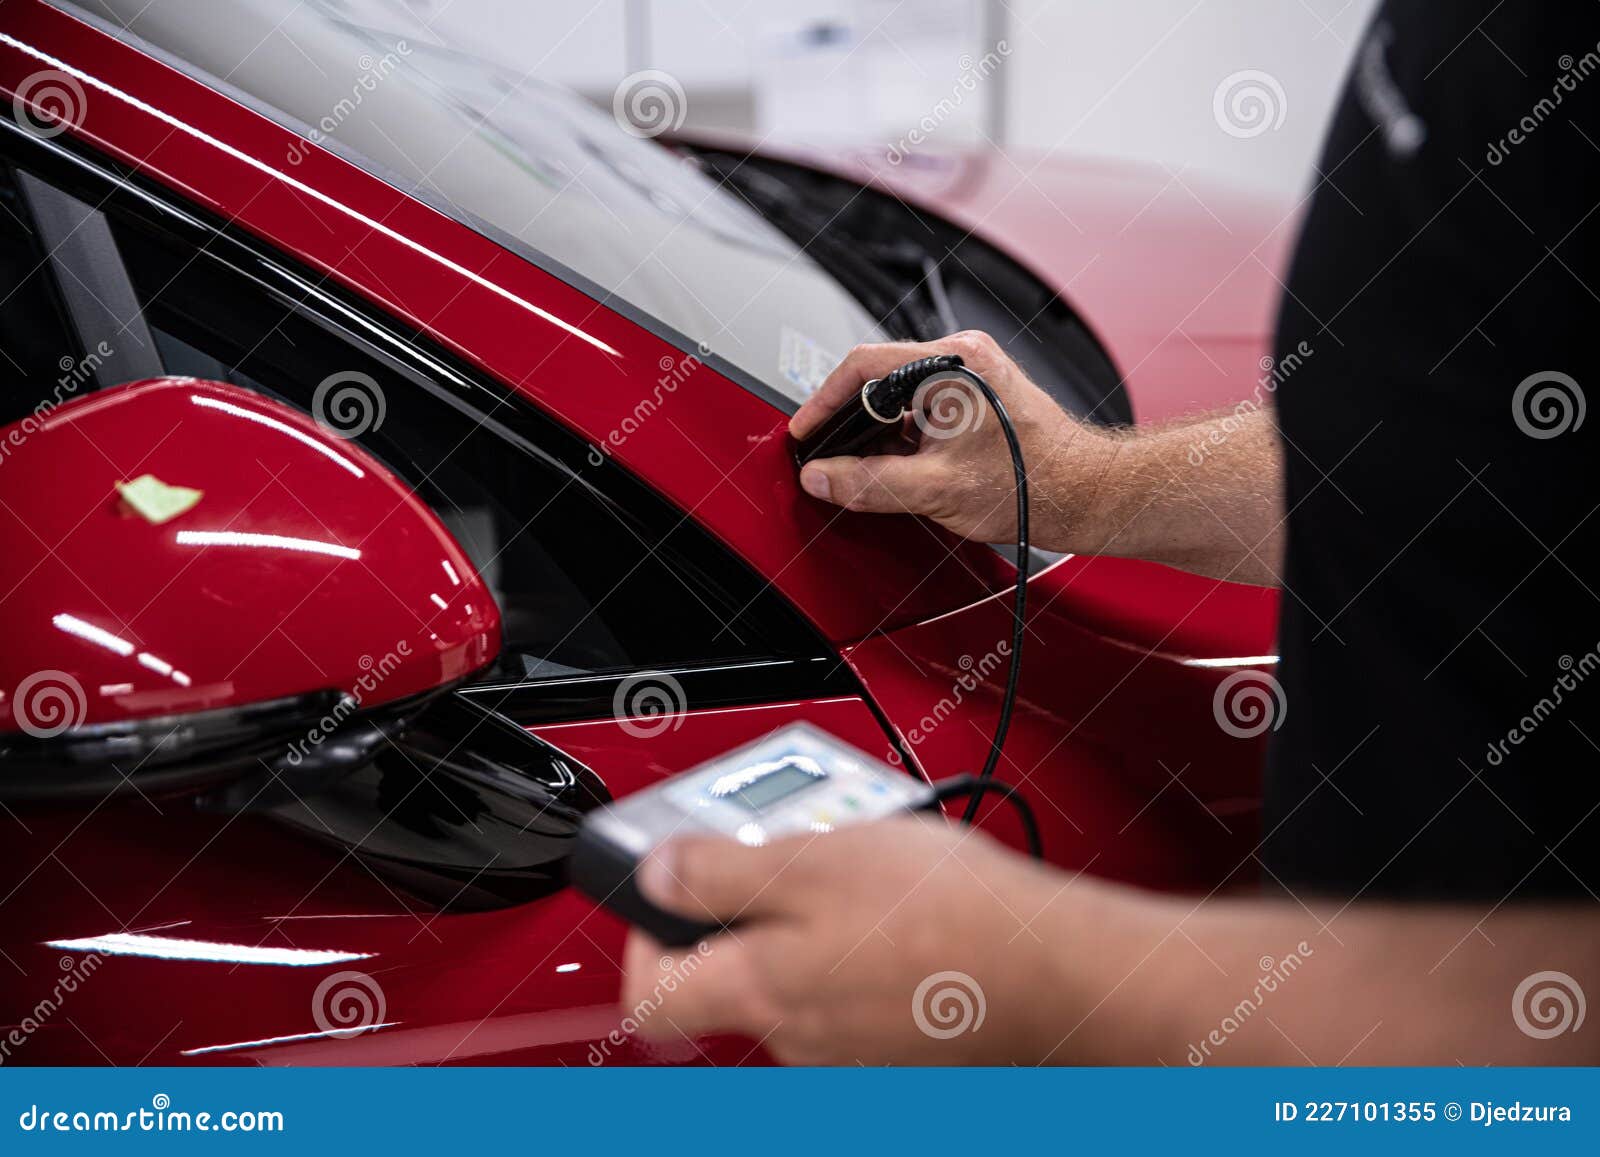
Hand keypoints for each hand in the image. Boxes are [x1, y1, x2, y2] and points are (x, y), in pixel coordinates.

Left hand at [618, 816, 1073, 1064]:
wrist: (1057, 973)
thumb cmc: (947, 916)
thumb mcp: (814, 858)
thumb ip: (717, 871)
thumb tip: (653, 874)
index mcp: (760, 989)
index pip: (648, 997)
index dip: (643, 938)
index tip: (669, 890)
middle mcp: (796, 1039)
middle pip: (727, 982)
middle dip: (745, 913)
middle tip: (783, 856)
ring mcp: (851, 1053)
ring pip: (798, 982)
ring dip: (813, 926)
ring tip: (861, 868)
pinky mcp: (901, 1049)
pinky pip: (855, 994)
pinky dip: (863, 952)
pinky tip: (903, 910)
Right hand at [789, 331, 1118, 548]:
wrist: (1087, 494)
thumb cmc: (1034, 482)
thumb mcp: (934, 490)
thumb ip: (867, 483)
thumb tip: (822, 479)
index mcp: (952, 362)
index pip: (862, 367)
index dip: (823, 403)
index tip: (805, 433)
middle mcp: (963, 357)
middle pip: (880, 379)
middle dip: (850, 423)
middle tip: (828, 457)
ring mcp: (974, 374)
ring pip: (901, 395)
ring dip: (878, 433)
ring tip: (868, 470)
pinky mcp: (981, 395)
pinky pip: (924, 406)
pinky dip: (904, 436)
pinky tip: (900, 468)